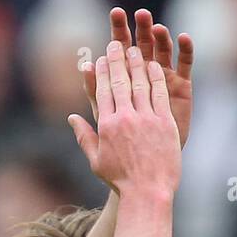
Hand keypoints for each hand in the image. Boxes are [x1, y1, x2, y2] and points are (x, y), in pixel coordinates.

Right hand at [69, 40, 181, 196]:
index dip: (101, 73)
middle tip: (116, 43)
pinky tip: (154, 66)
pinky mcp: (164, 123)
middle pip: (120, 83)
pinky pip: (159, 95)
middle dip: (117, 61)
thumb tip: (72, 118)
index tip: (100, 58)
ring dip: (137, 64)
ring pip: (140, 84)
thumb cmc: (120, 180)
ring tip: (135, 49)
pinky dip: (156, 78)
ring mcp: (146, 119)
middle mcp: (125, 118)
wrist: (147, 192)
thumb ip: (84, 137)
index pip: (103, 92)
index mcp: (107, 127)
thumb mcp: (96, 161)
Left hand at [83, 8, 193, 147]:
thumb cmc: (121, 145)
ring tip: (156, 25)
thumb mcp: (104, 119)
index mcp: (123, 80)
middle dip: (139, 28)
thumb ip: (94, 93)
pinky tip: (183, 37)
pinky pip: (185, 64)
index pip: (120, 50)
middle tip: (139, 12)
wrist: (148, 167)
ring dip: (161, 37)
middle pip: (142, 45)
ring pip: (163, 51)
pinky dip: (186, 50)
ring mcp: (164, 78)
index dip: (118, 31)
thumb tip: (84, 66)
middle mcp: (144, 74)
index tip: (115, 13)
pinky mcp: (182, 86)